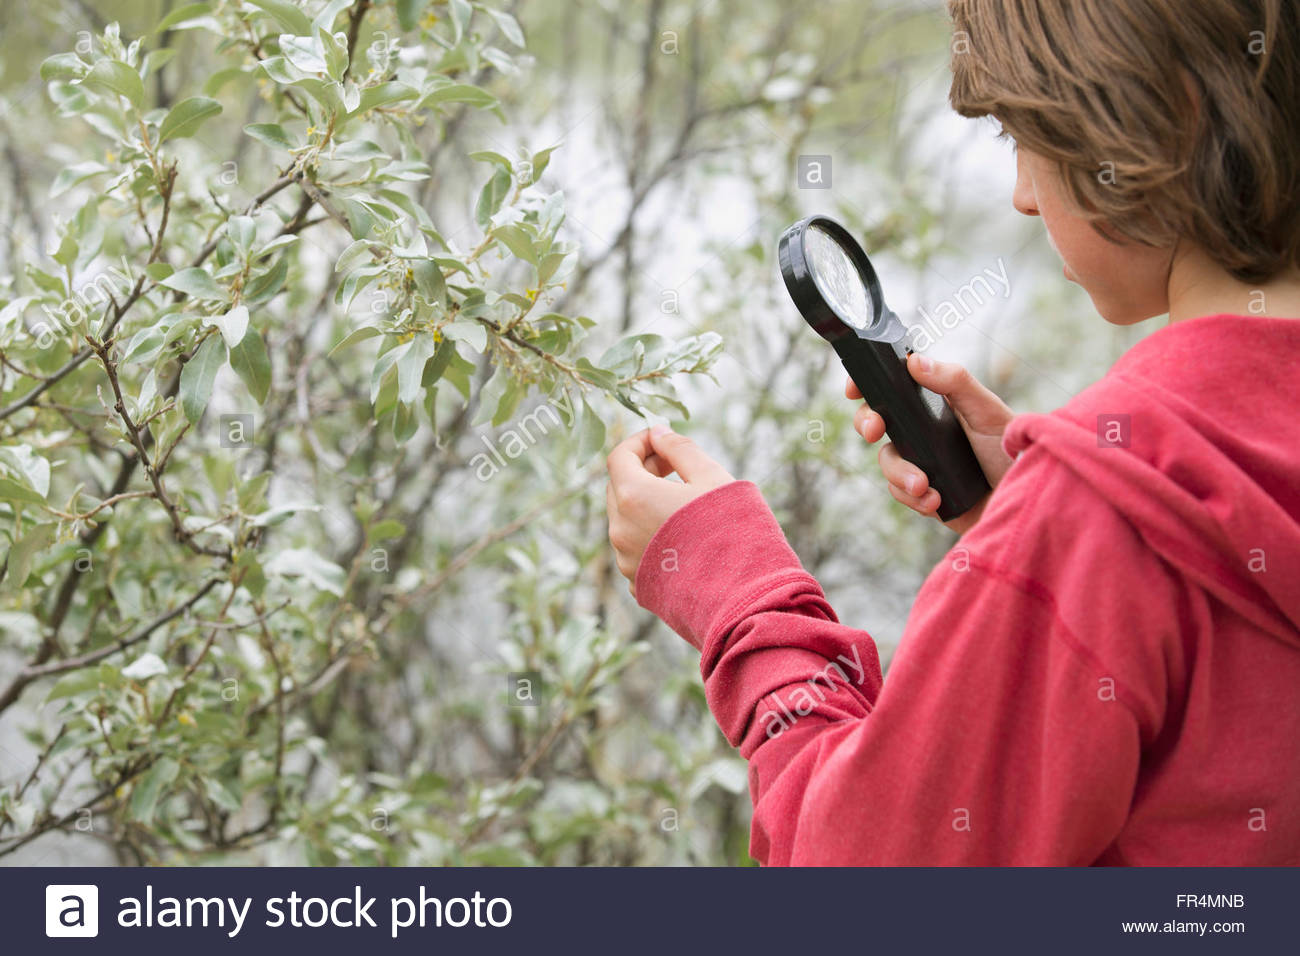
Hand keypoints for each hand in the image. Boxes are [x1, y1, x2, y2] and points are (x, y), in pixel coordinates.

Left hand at [606, 425, 735, 596]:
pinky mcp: (639, 584)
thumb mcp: (712, 478)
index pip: (619, 456)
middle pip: (619, 487)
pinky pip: (636, 548)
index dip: (640, 441)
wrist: (743, 597)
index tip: (664, 440)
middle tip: (677, 466)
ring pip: (626, 519)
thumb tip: (659, 433)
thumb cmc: (732, 531)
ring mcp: (626, 561)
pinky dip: (651, 533)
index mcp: (633, 498)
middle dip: (643, 469)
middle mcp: (620, 530)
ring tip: (684, 501)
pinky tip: (683, 535)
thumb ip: (681, 450)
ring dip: (647, 502)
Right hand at [848, 352, 1014, 533]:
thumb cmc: (1012, 451)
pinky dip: (914, 499)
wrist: (1028, 501)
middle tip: (874, 431)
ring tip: (925, 486)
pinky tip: (936, 501)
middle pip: (877, 419)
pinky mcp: (924, 493)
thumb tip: (916, 361)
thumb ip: (955, 382)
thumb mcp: (987, 411)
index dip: (868, 384)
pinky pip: (900, 493)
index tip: (855, 389)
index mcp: (935, 403)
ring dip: (900, 474)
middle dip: (867, 424)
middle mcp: (923, 430)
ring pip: (887, 461)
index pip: (893, 386)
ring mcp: (921, 461)